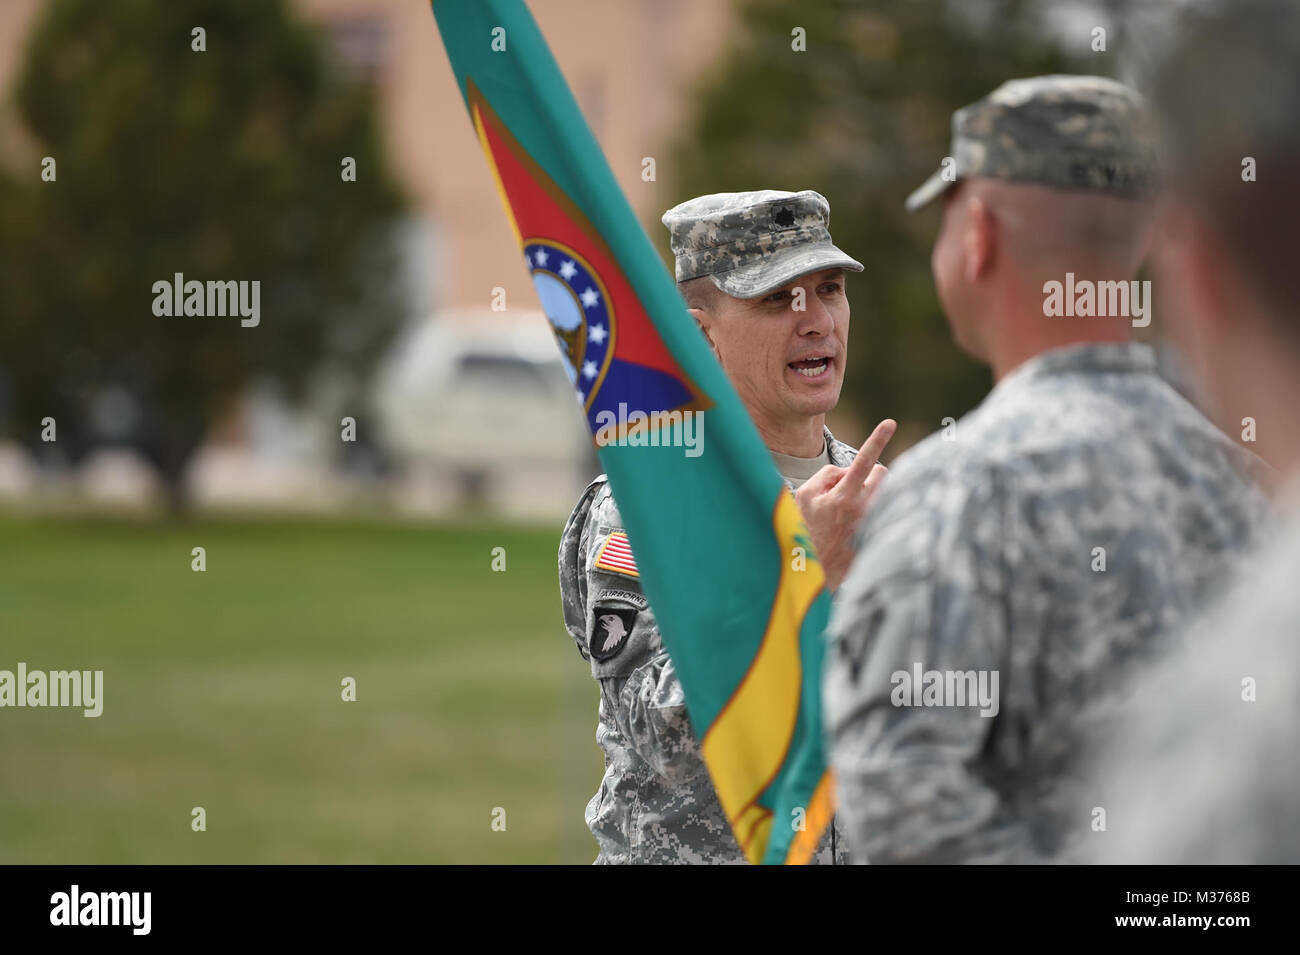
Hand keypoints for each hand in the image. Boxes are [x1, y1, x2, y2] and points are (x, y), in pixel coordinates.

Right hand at [794, 419, 894, 591]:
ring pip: (888, 491)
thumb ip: (827, 475)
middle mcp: (864, 509)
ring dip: (875, 491)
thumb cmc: (805, 530)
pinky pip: (886, 510)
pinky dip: (875, 511)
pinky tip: (858, 526)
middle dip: (871, 474)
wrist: (812, 571)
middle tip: (852, 489)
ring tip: (855, 508)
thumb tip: (847, 472)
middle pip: (884, 473)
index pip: (863, 461)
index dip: (877, 439)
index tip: (890, 423)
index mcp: (844, 496)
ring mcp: (875, 523)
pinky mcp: (880, 534)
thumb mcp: (805, 497)